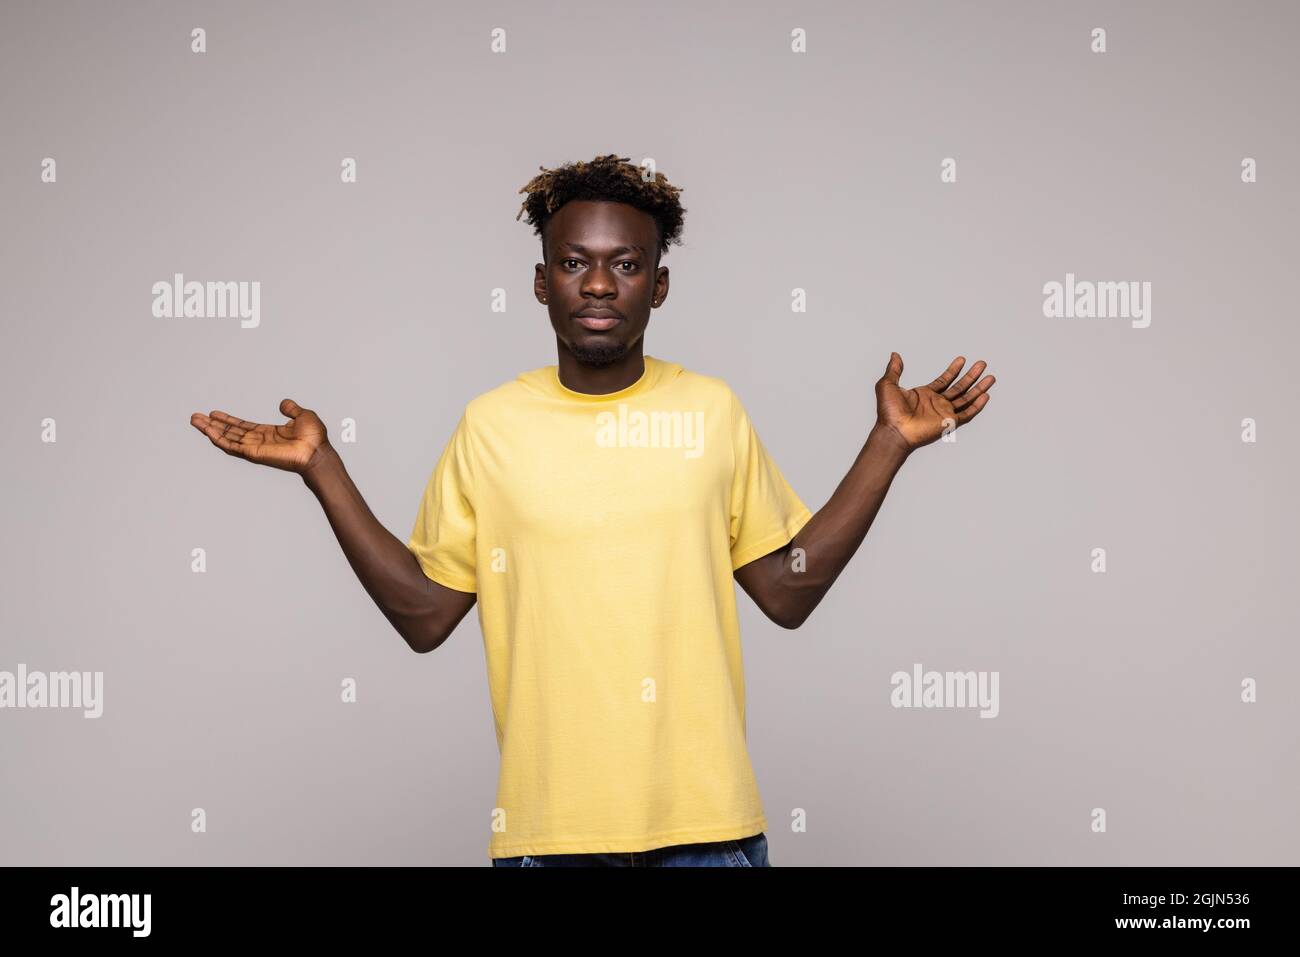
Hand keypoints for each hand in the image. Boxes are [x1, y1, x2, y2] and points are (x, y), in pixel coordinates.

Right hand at [190, 399, 331, 473]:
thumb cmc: (315, 438)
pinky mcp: (254, 453)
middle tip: (196, 417)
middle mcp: (259, 441)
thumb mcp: (303, 416)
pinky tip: (208, 432)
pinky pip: (232, 446)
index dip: (228, 419)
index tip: (213, 413)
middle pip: (230, 432)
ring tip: (195, 421)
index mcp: (269, 433)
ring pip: (227, 438)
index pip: (243, 426)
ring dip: (210, 430)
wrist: (318, 451)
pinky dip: (219, 439)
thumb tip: (283, 403)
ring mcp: (255, 447)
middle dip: (213, 425)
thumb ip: (291, 409)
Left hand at [874, 352, 994, 450]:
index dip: (954, 370)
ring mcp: (944, 412)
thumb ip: (894, 370)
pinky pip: (967, 413)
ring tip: (990, 377)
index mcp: (925, 394)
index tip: (962, 360)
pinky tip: (985, 395)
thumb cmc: (889, 412)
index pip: (944, 380)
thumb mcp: (888, 384)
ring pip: (966, 398)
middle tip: (982, 364)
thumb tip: (894, 355)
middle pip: (959, 387)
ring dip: (978, 388)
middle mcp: (937, 403)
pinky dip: (977, 405)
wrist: (894, 429)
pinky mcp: (949, 422)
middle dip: (971, 376)